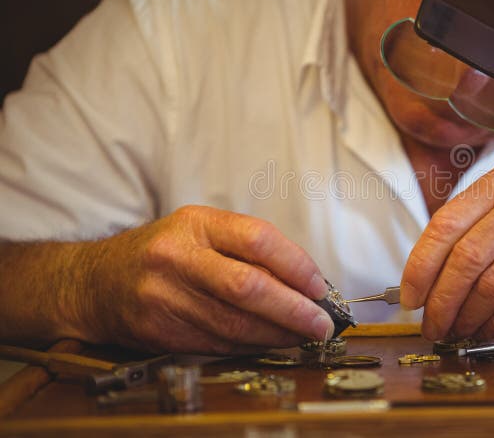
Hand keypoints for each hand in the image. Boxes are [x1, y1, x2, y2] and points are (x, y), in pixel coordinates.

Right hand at [83, 205, 332, 352]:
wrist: (97, 281)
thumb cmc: (163, 251)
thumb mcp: (201, 230)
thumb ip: (246, 249)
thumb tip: (303, 282)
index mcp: (195, 223)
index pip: (257, 239)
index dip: (295, 265)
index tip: (318, 287)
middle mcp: (176, 258)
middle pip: (248, 287)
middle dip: (293, 310)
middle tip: (321, 323)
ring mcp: (164, 297)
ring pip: (235, 324)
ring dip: (277, 334)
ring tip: (302, 335)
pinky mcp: (158, 331)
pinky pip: (217, 344)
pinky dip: (250, 346)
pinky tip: (270, 342)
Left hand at [400, 164, 493, 340]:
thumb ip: (471, 234)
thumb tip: (421, 279)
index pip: (446, 223)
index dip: (421, 265)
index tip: (409, 296)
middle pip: (466, 256)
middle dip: (441, 299)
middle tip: (431, 324)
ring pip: (493, 283)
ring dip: (468, 316)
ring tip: (456, 331)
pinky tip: (485, 331)